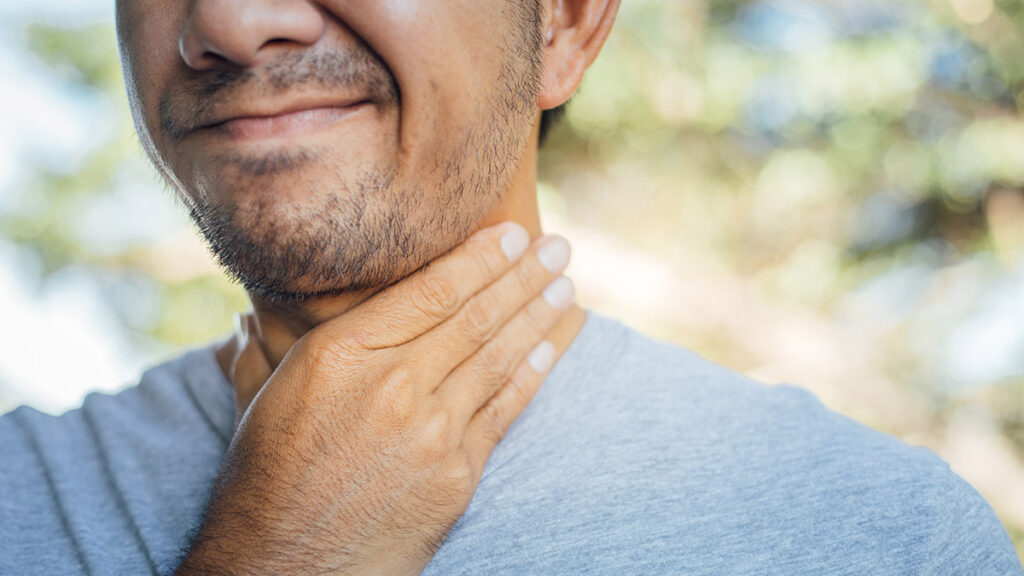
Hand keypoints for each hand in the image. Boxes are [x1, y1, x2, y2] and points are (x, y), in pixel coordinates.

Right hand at [175, 222, 575, 574]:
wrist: (286, 567)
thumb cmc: (265, 478)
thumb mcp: (260, 396)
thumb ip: (271, 346)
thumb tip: (255, 312)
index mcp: (341, 354)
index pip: (431, 290)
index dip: (481, 259)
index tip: (514, 234)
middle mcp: (392, 385)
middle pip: (475, 317)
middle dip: (524, 277)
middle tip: (559, 249)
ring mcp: (430, 432)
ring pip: (498, 358)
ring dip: (539, 317)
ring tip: (565, 288)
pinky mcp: (455, 476)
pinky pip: (503, 411)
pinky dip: (530, 374)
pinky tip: (550, 346)